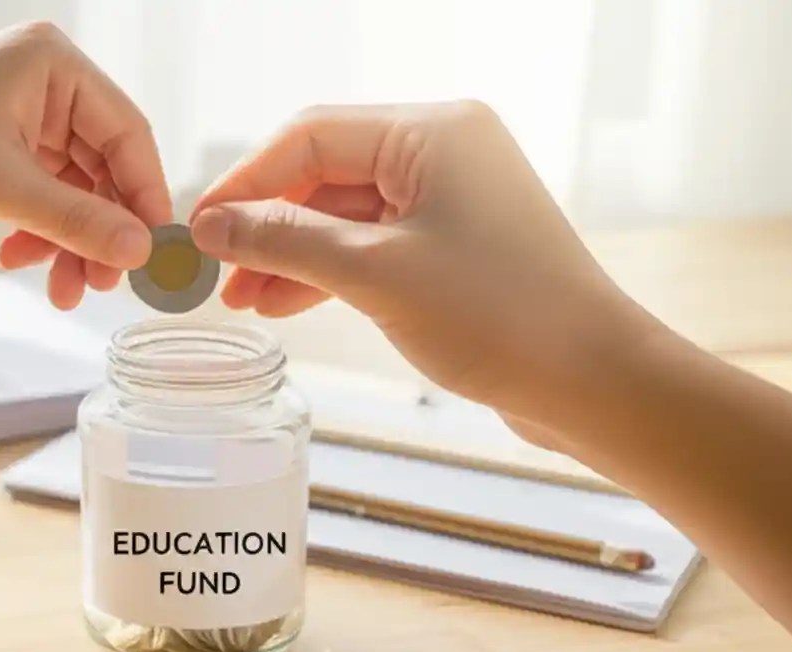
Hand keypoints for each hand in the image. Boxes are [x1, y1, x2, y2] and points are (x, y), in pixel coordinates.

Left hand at [0, 22, 170, 308]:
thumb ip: (77, 221)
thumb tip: (141, 252)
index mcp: (54, 65)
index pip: (129, 133)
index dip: (146, 196)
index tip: (155, 252)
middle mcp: (45, 85)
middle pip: (106, 167)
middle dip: (103, 231)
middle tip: (104, 283)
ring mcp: (23, 117)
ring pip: (77, 190)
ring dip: (73, 243)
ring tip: (65, 290)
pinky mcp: (2, 149)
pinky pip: (45, 197)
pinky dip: (42, 233)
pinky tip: (20, 260)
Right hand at [189, 102, 665, 434]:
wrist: (593, 380)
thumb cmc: (498, 316)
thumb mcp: (375, 274)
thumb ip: (285, 241)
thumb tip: (211, 224)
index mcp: (431, 131)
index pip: (308, 136)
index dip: (245, 182)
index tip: (198, 229)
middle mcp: (442, 150)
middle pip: (324, 174)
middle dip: (266, 224)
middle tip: (215, 273)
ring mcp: (451, 197)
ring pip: (344, 214)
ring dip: (291, 253)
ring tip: (242, 300)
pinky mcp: (454, 243)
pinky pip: (373, 243)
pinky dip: (329, 271)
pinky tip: (285, 303)